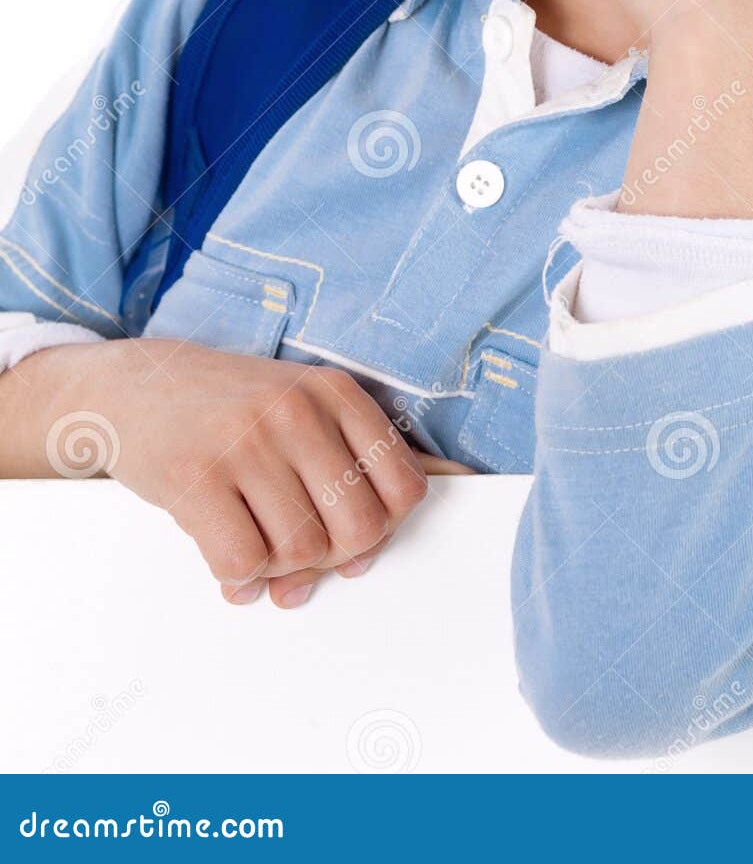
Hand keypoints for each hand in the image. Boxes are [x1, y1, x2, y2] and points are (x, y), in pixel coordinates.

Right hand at [91, 337, 428, 607]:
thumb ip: (340, 482)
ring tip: (258, 546)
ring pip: (303, 551)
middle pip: (360, 528)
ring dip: (281, 569)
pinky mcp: (196, 475)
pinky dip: (241, 577)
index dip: (383, 529)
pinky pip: (244, 561)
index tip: (346, 531)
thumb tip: (356, 567)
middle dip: (333, 556)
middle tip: (300, 549)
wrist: (137, 386)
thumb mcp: (301, 413)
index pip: (404, 489)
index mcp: (336, 393)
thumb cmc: (229, 412)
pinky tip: (229, 562)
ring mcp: (247, 440)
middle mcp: (298, 410)